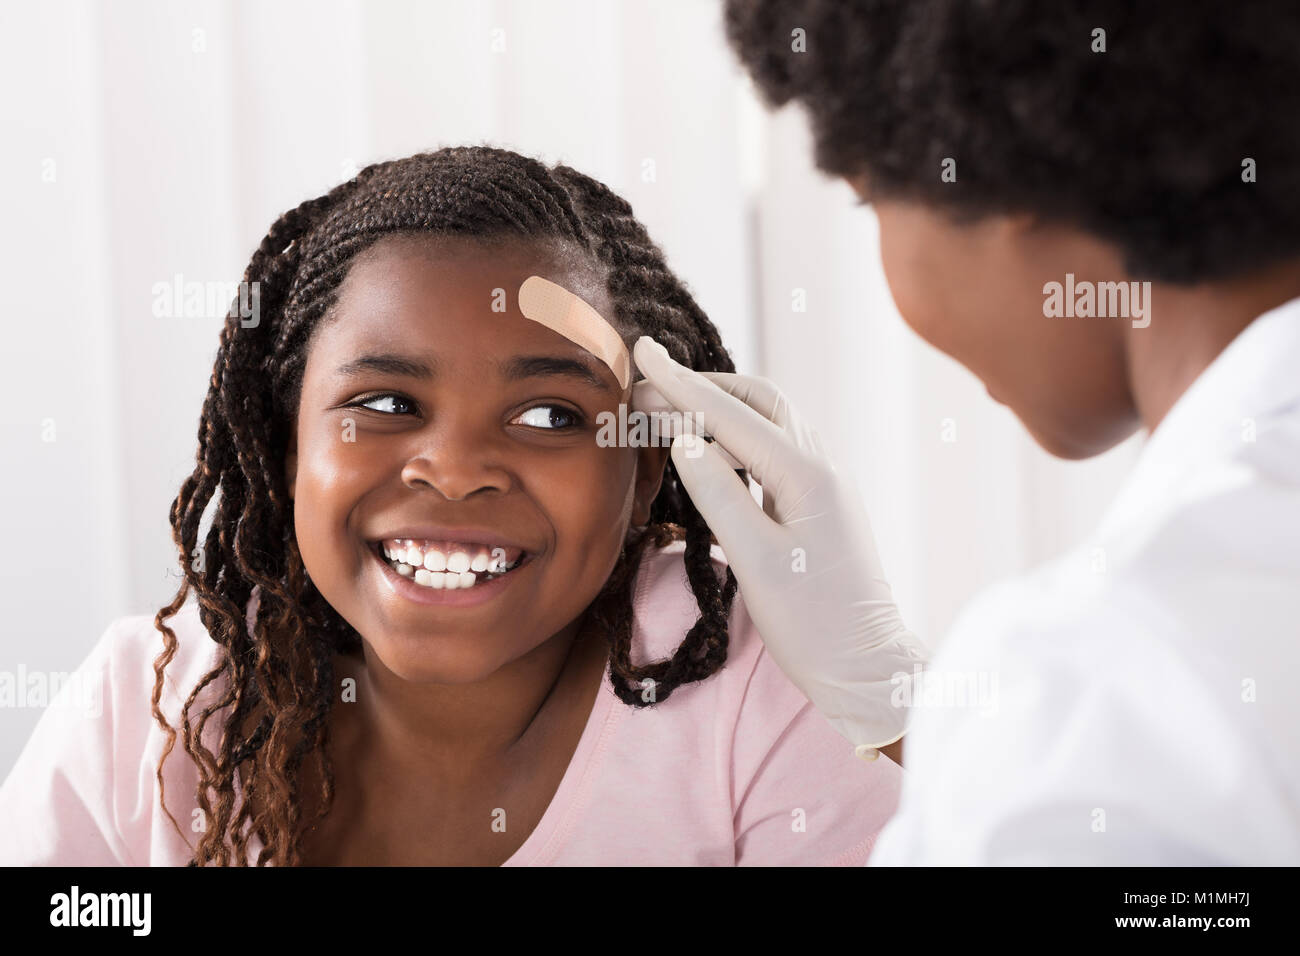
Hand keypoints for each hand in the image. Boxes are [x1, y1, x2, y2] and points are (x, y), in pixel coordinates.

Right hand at [631, 336, 929, 757]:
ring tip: (673, 414)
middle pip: (758, 401)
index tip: (643, 351)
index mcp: (805, 475)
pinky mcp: (821, 506)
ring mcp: (825, 485)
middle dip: (703, 387)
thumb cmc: (814, 626)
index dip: (681, 384)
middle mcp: (821, 467)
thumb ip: (719, 496)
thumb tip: (685, 440)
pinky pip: (776, 451)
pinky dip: (739, 439)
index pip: (731, 414)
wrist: (869, 669)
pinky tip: (714, 453)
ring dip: (721, 409)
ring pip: (770, 423)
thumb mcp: (757, 563)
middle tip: (650, 388)